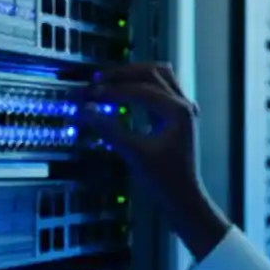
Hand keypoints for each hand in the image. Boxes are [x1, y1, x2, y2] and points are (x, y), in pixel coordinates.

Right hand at [82, 63, 229, 258]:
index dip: (112, 90)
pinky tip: (122, 93)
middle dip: (123, 74)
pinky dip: (141, 86)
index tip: (89, 94)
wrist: (184, 197)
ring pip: (160, 76)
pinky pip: (160, 89)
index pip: (141, 89)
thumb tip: (85, 110)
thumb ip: (109, 129)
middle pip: (153, 72)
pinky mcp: (177, 116)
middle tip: (96, 81)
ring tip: (108, 82)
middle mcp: (184, 105)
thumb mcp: (133, 153)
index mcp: (178, 111)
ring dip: (134, 75)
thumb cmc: (164, 179)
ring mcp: (183, 109)